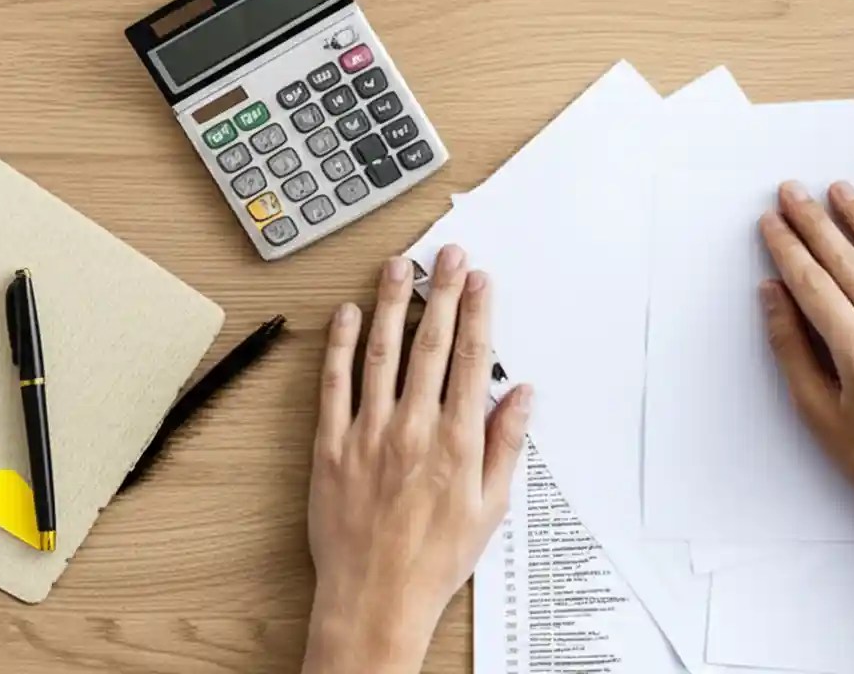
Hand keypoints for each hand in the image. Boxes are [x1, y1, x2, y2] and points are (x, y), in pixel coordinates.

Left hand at [302, 245, 532, 673]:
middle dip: (442, 292)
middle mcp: (414, 427)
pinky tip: (346, 316)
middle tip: (447, 256)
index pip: (472, 360)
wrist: (376, 597)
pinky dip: (340, 346)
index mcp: (457, 441)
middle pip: (431, 344)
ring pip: (381, 352)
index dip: (478, 313)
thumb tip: (521, 397)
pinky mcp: (332, 446)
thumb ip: (506, 445)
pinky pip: (335, 384)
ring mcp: (369, 433)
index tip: (481, 281)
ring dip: (391, 303)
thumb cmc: (436, 559)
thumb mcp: (491, 507)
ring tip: (399, 268)